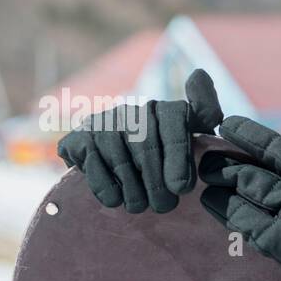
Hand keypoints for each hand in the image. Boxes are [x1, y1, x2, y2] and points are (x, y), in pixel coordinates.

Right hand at [56, 69, 223, 212]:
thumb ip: (204, 110)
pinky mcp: (77, 139)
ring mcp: (102, 124)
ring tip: (141, 206)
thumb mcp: (190, 133)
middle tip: (164, 206)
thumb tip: (199, 74)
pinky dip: (107, 188)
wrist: (114, 161)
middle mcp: (131, 111)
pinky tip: (116, 199)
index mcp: (162, 110)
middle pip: (146, 147)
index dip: (178, 158)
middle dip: (157, 183)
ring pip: (120, 161)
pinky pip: (93, 166)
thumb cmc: (163, 152)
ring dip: (133, 191)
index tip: (181, 188)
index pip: (173, 125)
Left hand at [198, 116, 280, 280]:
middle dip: (230, 157)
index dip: (252, 137)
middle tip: (207, 151)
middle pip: (262, 166)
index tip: (230, 126)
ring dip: (223, 178)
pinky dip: (225, 208)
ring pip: (251, 187)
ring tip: (205, 173)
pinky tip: (210, 200)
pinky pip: (245, 219)